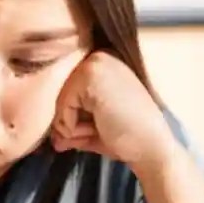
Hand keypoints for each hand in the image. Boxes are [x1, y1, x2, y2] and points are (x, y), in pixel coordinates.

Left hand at [50, 51, 177, 171]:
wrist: (151, 146)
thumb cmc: (125, 137)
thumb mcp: (92, 127)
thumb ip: (69, 125)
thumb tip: (53, 137)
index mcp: (102, 64)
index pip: (67, 89)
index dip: (70, 115)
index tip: (83, 132)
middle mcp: (99, 56)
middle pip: (60, 93)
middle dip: (69, 121)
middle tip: (90, 134)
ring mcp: (95, 63)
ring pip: (59, 99)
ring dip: (70, 125)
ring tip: (96, 131)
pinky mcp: (91, 76)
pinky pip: (62, 104)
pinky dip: (71, 124)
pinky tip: (96, 127)